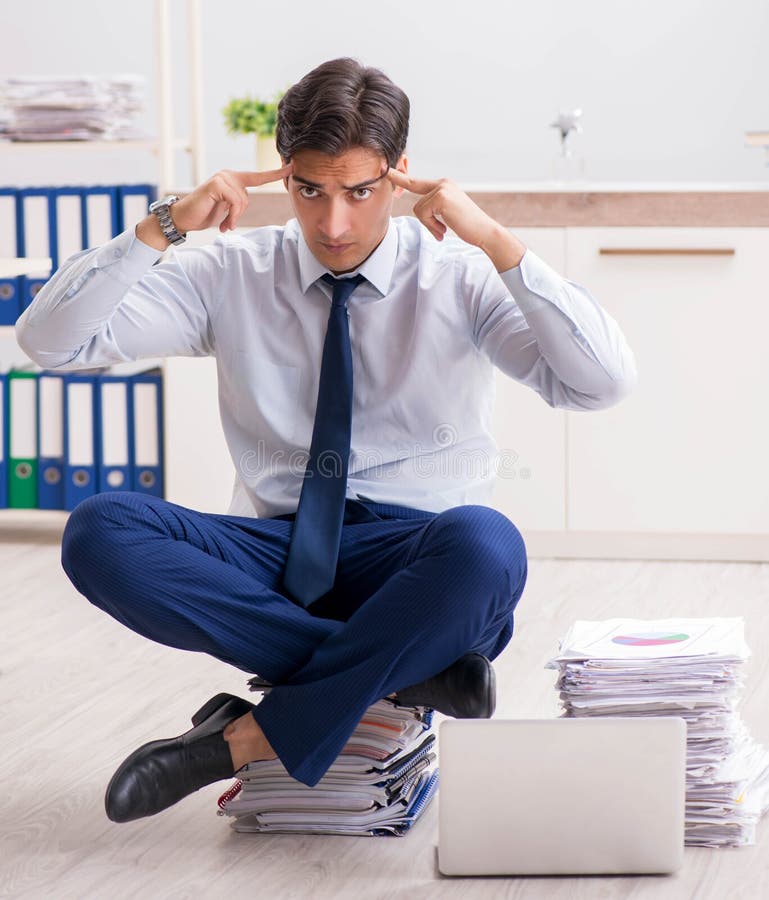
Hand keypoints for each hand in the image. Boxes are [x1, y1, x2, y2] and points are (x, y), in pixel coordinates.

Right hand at [173, 164, 292, 233]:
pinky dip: (231, 216)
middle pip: (248, 198)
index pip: (258, 177)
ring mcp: (222, 177)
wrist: (184, 218)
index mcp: (233, 179)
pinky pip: (235, 202)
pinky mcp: (217, 184)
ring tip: (223, 223)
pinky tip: (224, 223)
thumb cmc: (205, 214)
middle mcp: (228, 174)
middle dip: (239, 214)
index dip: (275, 173)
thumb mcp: (227, 209)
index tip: (291, 167)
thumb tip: (244, 203)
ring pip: (242, 201)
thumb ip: (238, 203)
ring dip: (234, 217)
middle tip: (227, 221)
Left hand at [387, 168, 524, 271]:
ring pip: (418, 209)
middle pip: (414, 196)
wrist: (483, 231)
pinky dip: (432, 226)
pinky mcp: (441, 197)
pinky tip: (444, 230)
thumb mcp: (447, 213)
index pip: (417, 182)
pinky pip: (423, 214)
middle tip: (423, 211)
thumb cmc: (467, 225)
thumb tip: (420, 210)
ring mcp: (442, 188)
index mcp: (444, 185)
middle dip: (419, 212)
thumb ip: (433, 208)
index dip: (400, 178)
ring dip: (429, 224)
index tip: (386, 171)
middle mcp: (443, 183)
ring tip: (444, 229)